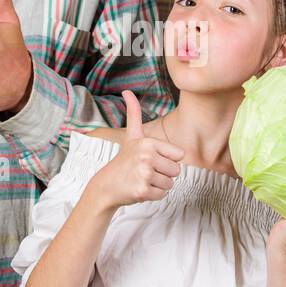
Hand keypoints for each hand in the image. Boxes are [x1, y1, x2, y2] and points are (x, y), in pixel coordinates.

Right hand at [86, 90, 184, 210]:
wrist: (106, 185)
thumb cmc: (124, 160)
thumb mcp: (131, 136)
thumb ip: (133, 113)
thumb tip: (127, 91)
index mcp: (148, 142)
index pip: (179, 155)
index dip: (167, 159)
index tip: (151, 159)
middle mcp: (146, 156)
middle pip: (176, 170)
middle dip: (164, 174)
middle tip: (145, 171)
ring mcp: (144, 174)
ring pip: (170, 183)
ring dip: (158, 185)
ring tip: (142, 179)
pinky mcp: (143, 190)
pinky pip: (162, 194)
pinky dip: (153, 195)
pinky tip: (140, 189)